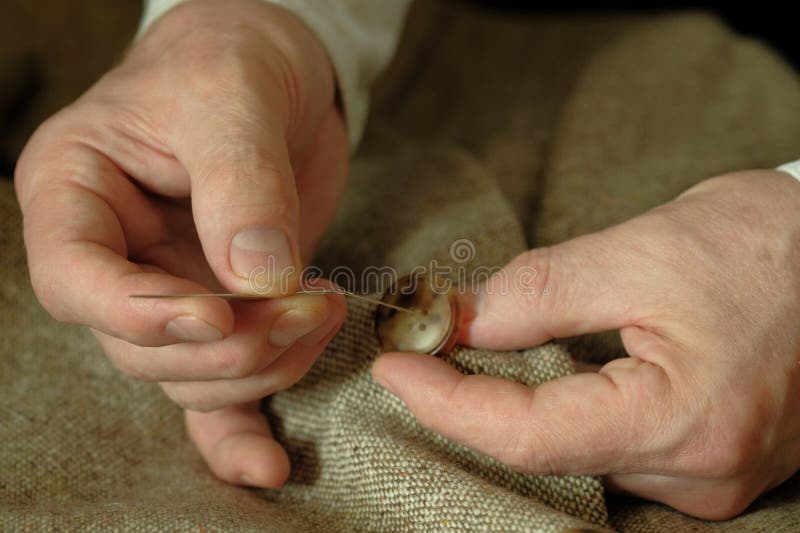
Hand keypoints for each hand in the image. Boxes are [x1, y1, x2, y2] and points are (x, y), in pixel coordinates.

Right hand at [15, 0, 347, 486]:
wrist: (276, 67)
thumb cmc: (231, 57)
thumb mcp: (231, 98)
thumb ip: (242, 186)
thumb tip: (259, 281)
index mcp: (77, 193)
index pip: (76, 281)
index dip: (141, 312)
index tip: (217, 313)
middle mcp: (115, 253)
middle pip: (144, 344)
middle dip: (230, 344)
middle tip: (309, 306)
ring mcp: (168, 288)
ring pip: (191, 372)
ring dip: (263, 366)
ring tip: (326, 312)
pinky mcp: (223, 308)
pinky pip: (218, 384)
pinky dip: (242, 426)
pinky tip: (271, 464)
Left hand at [372, 170, 799, 518]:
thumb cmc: (769, 246)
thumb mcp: (643, 251)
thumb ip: (541, 292)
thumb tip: (461, 320)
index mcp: (683, 421)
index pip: (529, 435)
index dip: (448, 402)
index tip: (396, 365)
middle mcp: (698, 473)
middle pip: (546, 452)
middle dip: (472, 403)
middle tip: (421, 352)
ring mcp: (708, 479)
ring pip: (575, 455)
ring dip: (516, 406)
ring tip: (472, 356)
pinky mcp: (709, 464)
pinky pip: (611, 449)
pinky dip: (563, 411)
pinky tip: (541, 372)